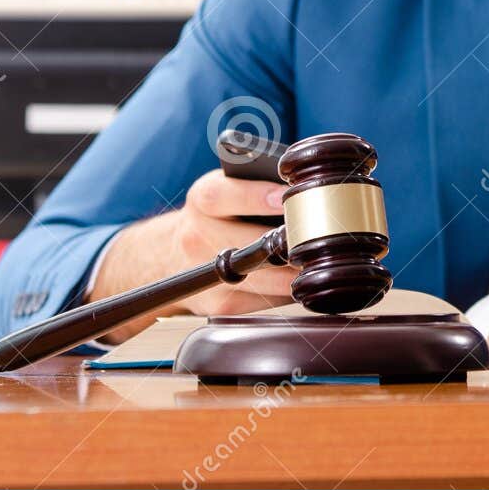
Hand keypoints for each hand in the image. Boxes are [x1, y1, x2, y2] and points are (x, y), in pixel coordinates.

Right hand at [86, 169, 297, 339]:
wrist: (169, 257)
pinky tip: (296, 278)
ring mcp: (208, 274)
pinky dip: (287, 290)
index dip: (257, 197)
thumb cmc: (211, 217)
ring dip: (295, 270)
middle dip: (290, 241)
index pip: (223, 196)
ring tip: (316, 259)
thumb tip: (300, 192)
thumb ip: (255, 184)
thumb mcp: (223, 188)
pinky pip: (267, 300)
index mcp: (202, 200)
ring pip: (265, 277)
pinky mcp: (221, 305)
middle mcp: (198, 237)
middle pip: (251, 244)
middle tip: (319, 235)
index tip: (285, 197)